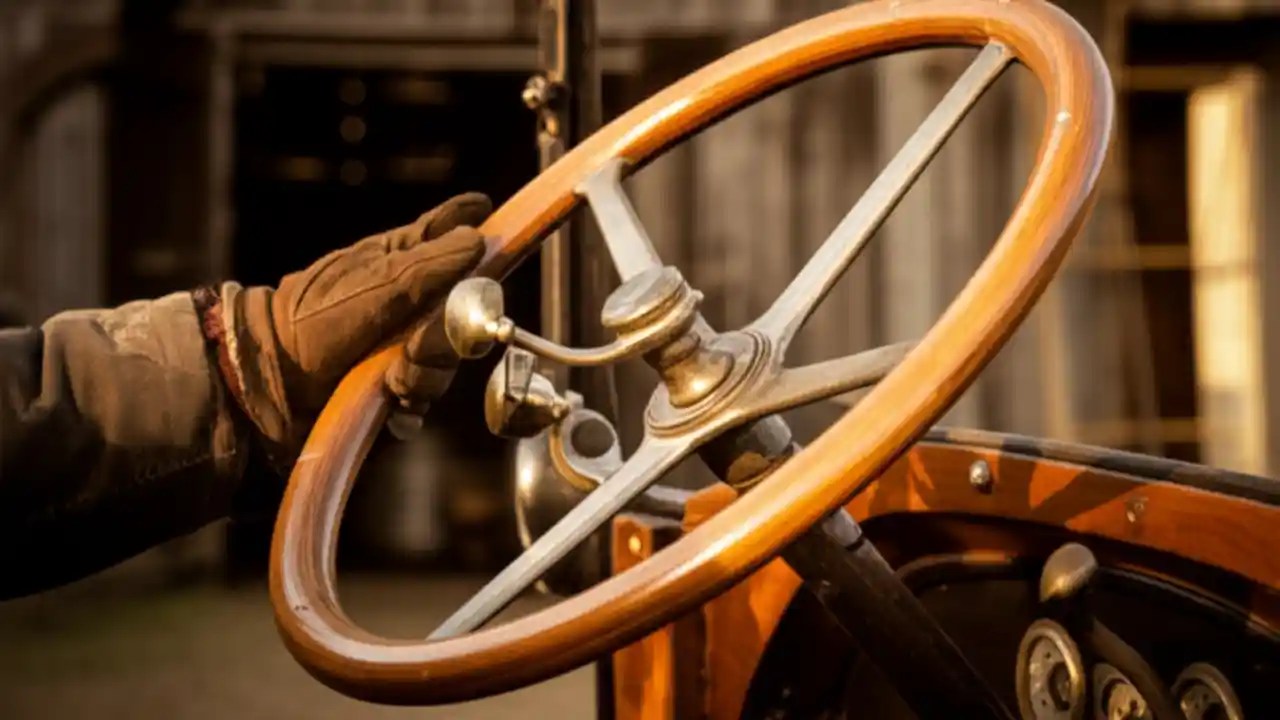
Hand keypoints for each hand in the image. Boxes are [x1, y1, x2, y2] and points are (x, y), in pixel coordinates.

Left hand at [218, 194, 489, 462]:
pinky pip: (425, 397)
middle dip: (448, 336)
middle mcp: (403, 304)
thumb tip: (478, 238)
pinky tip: (388, 401)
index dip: (470, 226)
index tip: (487, 211)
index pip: (445, 235)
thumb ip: (431, 264)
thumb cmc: (312, 322)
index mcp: (397, 264)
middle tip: (418, 346)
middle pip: (463, 311)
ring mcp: (397, 347)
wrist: (269, 385)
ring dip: (424, 375)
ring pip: (447, 361)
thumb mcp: (377, 285)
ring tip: (391, 381)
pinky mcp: (390, 388)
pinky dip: (409, 404)